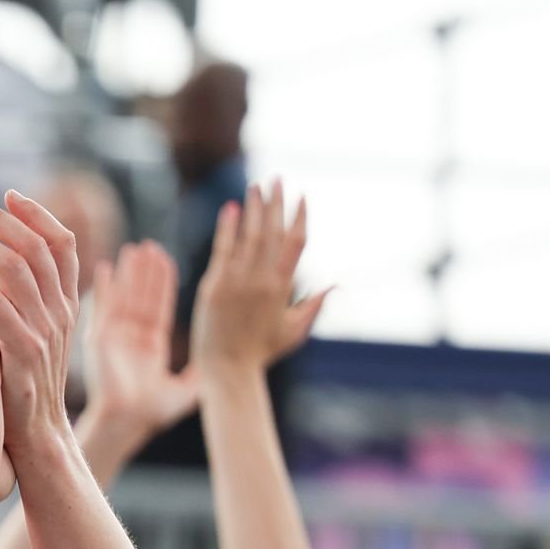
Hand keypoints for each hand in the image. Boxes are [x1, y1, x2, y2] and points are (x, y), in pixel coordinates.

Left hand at [0, 191, 78, 460]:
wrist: (31, 445)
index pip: (63, 245)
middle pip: (37, 247)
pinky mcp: (22, 354)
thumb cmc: (20, 396)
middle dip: (2, 217)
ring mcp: (44, 333)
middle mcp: (60, 314)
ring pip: (15, 268)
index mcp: (65, 308)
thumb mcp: (24, 341)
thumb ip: (20, 306)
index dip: (37, 215)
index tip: (7, 195)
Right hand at [86, 240, 196, 441]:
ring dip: (129, 273)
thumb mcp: (184, 392)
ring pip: (125, 296)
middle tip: (151, 246)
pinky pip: (101, 307)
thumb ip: (197, 377)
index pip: (159, 307)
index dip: (163, 284)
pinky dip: (103, 288)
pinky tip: (105, 267)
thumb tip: (214, 367)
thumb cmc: (152, 414)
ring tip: (135, 248)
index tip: (166, 261)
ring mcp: (115, 336)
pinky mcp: (100, 338)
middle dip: (146, 271)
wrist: (126, 422)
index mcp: (151, 347)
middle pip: (142, 296)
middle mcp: (132, 338)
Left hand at [191, 181, 328, 375]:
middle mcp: (261, 280)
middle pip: (272, 232)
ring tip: (257, 185)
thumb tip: (335, 284)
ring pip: (248, 236)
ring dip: (253, 208)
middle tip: (278, 179)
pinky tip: (231, 207)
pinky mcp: (214, 285)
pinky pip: (222, 249)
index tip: (301, 197)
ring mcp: (236, 281)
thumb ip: (314, 305)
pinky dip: (227, 227)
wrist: (227, 370)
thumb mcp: (295, 331)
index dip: (299, 217)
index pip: (295, 243)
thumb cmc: (262, 353)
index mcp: (283, 288)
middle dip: (276, 203)